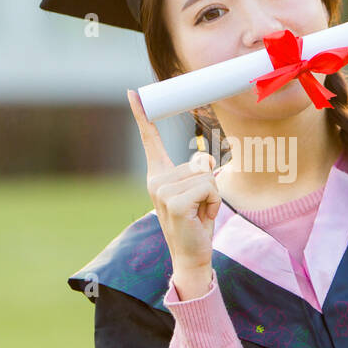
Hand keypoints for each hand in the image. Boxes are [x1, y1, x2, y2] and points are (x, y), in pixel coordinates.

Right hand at [128, 89, 220, 283]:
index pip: (150, 140)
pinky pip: (208, 188)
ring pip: (207, 175)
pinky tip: (200, 218)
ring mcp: (162, 191)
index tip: (134, 93)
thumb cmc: (196, 221)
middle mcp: (155, 180)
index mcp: (158, 174)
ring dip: (213, 196)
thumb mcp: (198, 191)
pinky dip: (213, 203)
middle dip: (210, 184)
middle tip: (199, 206)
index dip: (142, 115)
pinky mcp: (174, 202)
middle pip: (200, 161)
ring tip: (200, 212)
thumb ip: (199, 172)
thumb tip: (209, 160)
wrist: (191, 254)